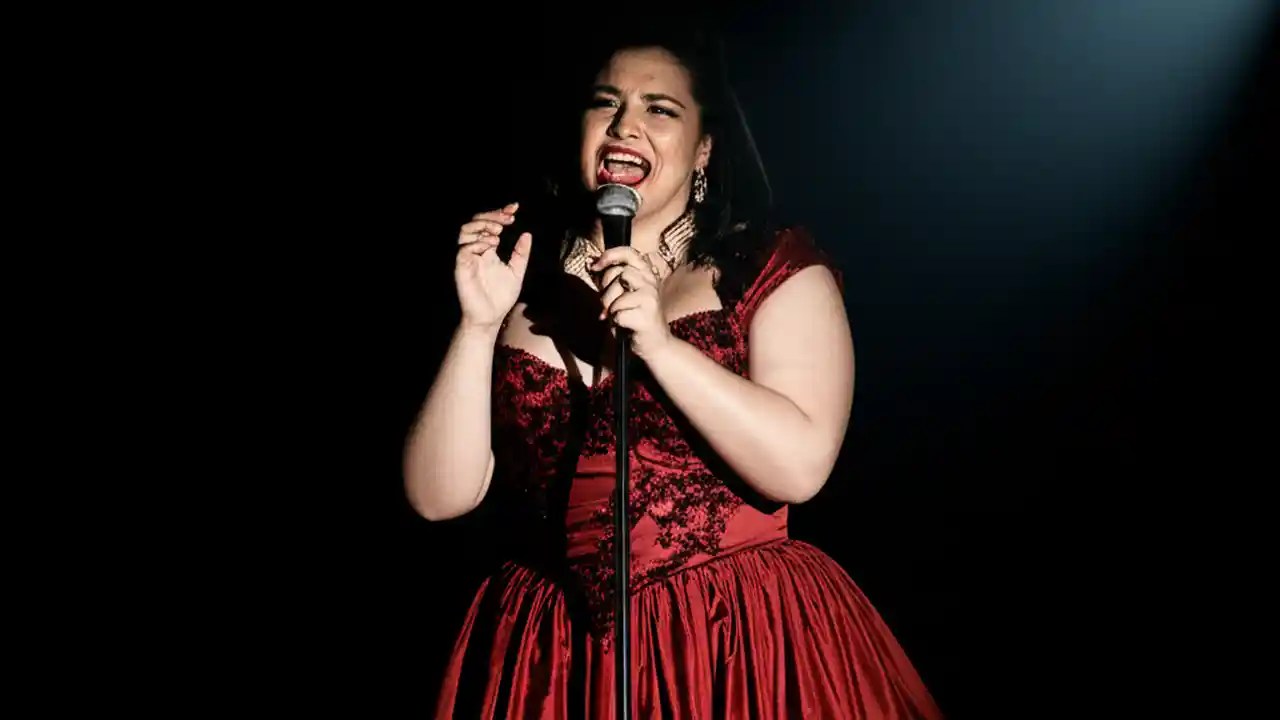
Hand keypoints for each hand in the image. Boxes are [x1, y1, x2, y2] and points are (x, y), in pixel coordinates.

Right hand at [454, 202, 532, 333]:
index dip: (500, 212)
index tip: (515, 207)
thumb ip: (521, 254)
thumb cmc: (501, 296)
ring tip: (499, 231)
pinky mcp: (461, 267)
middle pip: (476, 221)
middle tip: (508, 218)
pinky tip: (491, 245)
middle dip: (492, 215)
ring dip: (482, 226)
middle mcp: (475, 249)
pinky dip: (477, 243)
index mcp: (488, 248)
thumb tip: (527, 234)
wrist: (491, 317)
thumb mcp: (517, 271)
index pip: (490, 223)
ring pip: (465, 230)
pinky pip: (463, 249)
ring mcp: (467, 257)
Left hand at [592, 247, 671, 358]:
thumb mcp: (621, 293)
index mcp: (646, 274)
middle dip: (606, 291)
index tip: (596, 266)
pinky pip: (618, 313)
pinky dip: (615, 321)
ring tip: (617, 315)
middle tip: (609, 305)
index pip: (628, 253)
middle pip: (618, 274)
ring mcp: (651, 298)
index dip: (610, 256)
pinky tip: (624, 326)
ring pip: (617, 293)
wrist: (654, 344)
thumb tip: (590, 263)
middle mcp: (651, 282)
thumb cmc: (634, 317)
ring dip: (610, 306)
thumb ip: (609, 279)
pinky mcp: (647, 316)